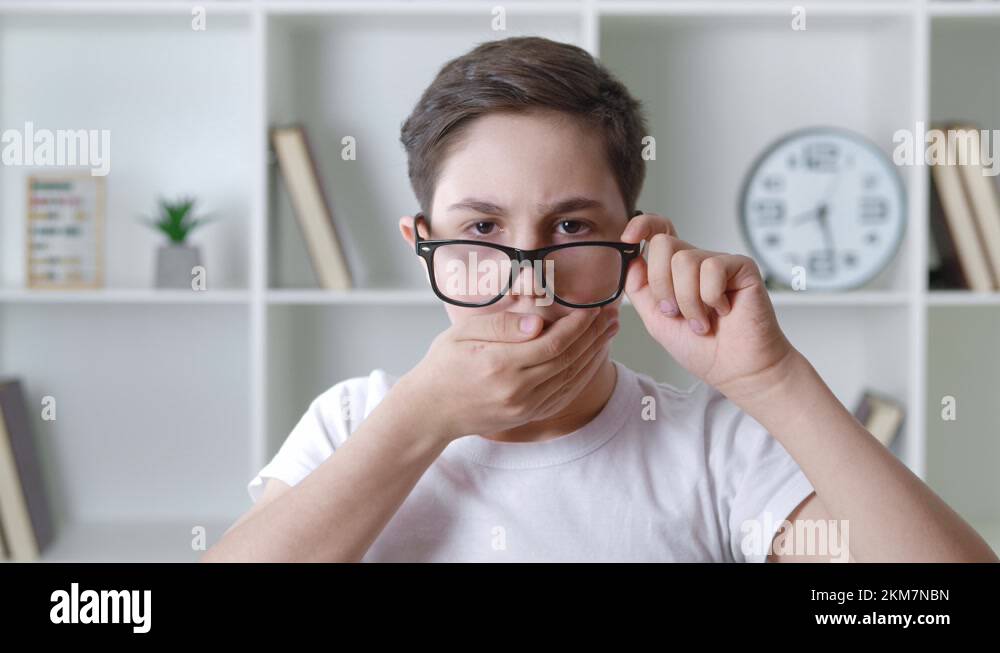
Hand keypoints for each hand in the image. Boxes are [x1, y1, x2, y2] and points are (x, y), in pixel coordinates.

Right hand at [400, 306, 618, 441]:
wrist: (430, 411)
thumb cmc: (442, 366)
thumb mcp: (462, 334)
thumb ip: (502, 326)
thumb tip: (539, 322)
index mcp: (499, 365)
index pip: (551, 343)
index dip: (577, 325)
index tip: (592, 307)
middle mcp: (516, 390)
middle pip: (567, 360)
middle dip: (593, 336)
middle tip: (612, 315)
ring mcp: (524, 407)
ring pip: (570, 379)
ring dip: (594, 354)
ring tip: (609, 332)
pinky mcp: (527, 416)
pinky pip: (563, 395)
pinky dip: (582, 376)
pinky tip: (592, 359)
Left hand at [621, 212, 796, 404]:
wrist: (736, 370)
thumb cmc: (702, 349)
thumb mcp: (656, 320)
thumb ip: (641, 290)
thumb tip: (632, 259)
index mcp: (674, 271)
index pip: (658, 232)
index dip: (642, 226)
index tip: (628, 239)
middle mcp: (696, 261)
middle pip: (663, 244)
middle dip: (661, 285)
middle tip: (676, 313)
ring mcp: (719, 262)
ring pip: (684, 260)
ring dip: (688, 300)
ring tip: (702, 321)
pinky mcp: (741, 266)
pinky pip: (712, 268)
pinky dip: (711, 298)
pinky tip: (724, 311)